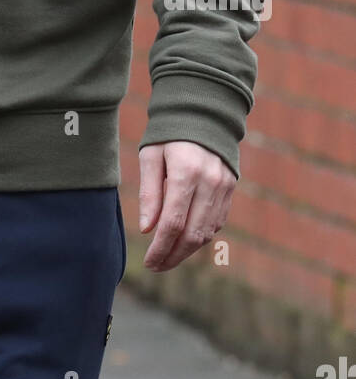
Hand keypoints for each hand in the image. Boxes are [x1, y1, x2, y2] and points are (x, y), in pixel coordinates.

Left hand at [138, 141, 235, 271]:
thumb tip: (147, 229)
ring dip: (187, 251)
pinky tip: (184, 240)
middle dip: (173, 256)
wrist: (203, 113)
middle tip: (156, 266)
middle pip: (193, 234)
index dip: (160, 248)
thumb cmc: (169, 133)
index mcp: (186, 172)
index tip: (149, 261)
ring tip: (167, 257)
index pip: (173, 223)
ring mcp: (223, 187)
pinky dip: (200, 237)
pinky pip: (216, 223)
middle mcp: (209, 182)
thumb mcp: (151, 155)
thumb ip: (149, 192)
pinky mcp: (230, 190)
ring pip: (207, 233)